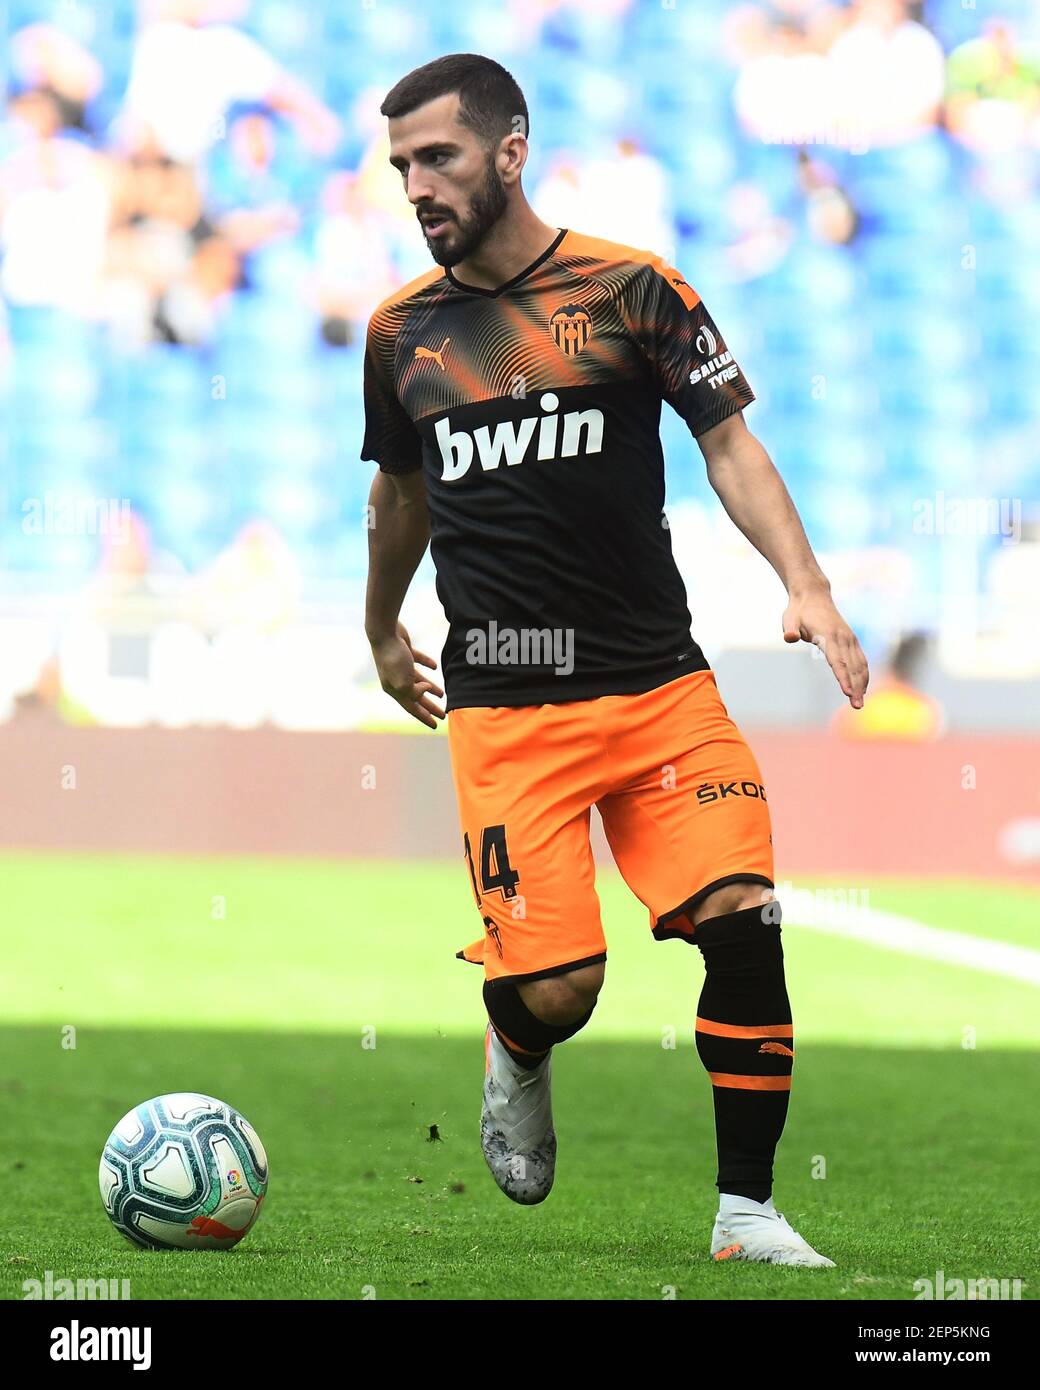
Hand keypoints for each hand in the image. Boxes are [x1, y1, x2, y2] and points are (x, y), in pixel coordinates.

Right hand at [369, 622, 444, 728]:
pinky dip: (426, 664)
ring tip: (442, 694)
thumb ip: (414, 692)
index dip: (424, 717)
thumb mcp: (403, 681)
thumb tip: (425, 690)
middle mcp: (396, 679)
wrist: (384, 631)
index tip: (436, 725)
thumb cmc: (393, 658)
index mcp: (394, 689)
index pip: (411, 708)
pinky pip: (417, 661)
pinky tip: (434, 667)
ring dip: (430, 688)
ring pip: (418, 681)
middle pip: (416, 697)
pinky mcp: (404, 652)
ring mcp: (399, 666)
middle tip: (443, 715)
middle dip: (429, 707)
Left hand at [783, 590, 868, 708]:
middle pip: (852, 667)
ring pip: (860, 665)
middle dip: (855, 687)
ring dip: (862, 684)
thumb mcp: (789, 618)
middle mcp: (843, 638)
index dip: (843, 678)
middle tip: (856, 706)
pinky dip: (863, 675)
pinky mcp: (851, 640)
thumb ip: (789, 629)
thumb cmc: (799, 610)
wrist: (814, 594)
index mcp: (828, 635)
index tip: (847, 693)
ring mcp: (850, 638)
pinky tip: (862, 688)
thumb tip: (789, 637)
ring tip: (859, 703)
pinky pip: (861, 660)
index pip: (837, 661)